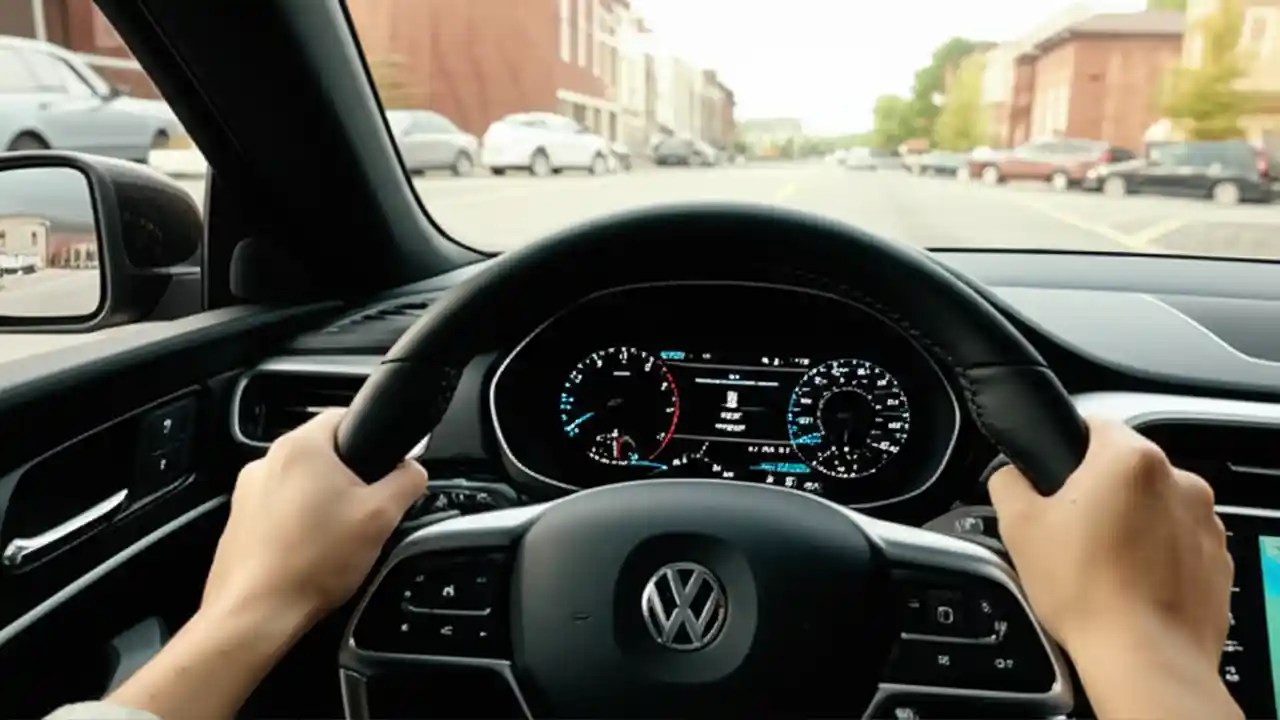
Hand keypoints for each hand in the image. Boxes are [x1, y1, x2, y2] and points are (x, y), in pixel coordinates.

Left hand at [107, 411, 426, 719]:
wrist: (256, 613)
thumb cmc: (313, 561)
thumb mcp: (381, 517)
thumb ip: (407, 482)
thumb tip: (414, 470)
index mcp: (301, 447)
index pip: (344, 416)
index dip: (373, 438)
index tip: (386, 468)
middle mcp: (267, 461)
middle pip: (324, 454)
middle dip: (350, 479)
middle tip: (367, 512)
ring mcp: (248, 492)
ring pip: (302, 485)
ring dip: (324, 503)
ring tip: (339, 539)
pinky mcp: (239, 521)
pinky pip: (281, 511)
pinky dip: (299, 525)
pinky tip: (312, 554)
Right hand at [990, 417, 1236, 718]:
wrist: (1143, 658)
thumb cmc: (1086, 593)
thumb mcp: (1018, 526)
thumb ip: (1007, 482)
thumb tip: (1010, 475)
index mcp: (1130, 459)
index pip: (1094, 423)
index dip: (1065, 449)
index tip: (1053, 480)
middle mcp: (1180, 481)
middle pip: (1126, 469)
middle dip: (1098, 493)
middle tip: (1068, 533)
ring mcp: (1205, 522)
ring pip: (1154, 506)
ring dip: (1130, 523)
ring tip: (1100, 564)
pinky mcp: (1218, 559)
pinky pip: (1179, 542)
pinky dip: (1156, 555)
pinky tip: (1129, 583)